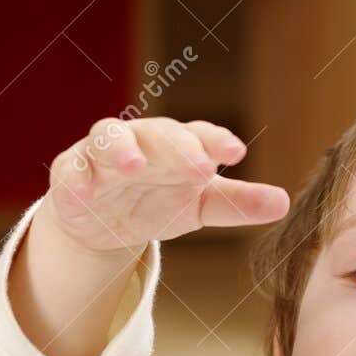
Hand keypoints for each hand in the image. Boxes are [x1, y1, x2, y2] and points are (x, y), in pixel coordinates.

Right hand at [47, 116, 288, 253]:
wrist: (104, 222)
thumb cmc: (156, 200)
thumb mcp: (199, 206)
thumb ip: (237, 203)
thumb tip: (284, 203)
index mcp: (178, 145)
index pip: (200, 135)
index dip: (216, 141)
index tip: (236, 154)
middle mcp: (142, 142)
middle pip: (159, 133)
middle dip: (177, 146)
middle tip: (199, 165)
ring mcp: (103, 155)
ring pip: (109, 138)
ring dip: (121, 148)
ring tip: (134, 164)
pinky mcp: (71, 173)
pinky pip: (70, 170)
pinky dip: (76, 178)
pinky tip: (86, 191)